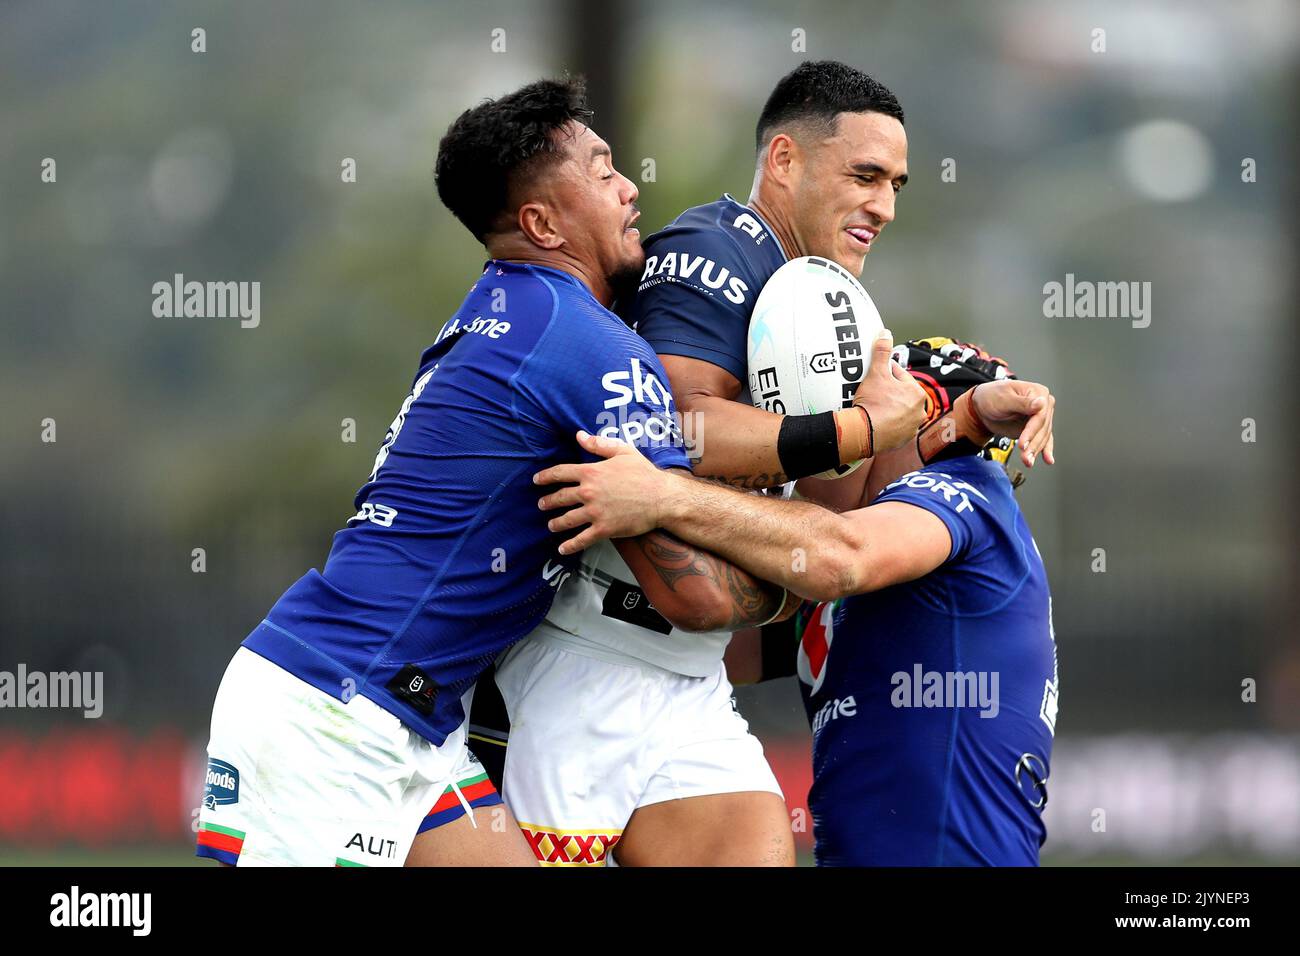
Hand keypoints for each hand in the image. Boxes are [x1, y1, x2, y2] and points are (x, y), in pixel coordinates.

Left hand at [533, 430, 673, 553]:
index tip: (537, 480)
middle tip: (542, 504)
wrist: (661, 497)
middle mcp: (589, 492)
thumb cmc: (644, 473)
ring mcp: (595, 512)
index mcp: (591, 472)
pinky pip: (582, 539)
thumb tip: (579, 435)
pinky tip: (562, 548)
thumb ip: (599, 444)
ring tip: (551, 525)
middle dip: (547, 502)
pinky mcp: (604, 529)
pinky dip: (570, 545)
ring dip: (556, 523)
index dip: (545, 477)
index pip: (560, 473)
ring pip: (567, 519)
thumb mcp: (623, 451)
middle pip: (560, 497)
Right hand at [852, 329, 928, 454]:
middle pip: (900, 394)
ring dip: (889, 408)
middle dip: (888, 391)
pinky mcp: (902, 440)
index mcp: (916, 393)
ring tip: (874, 406)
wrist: (864, 432)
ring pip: (899, 411)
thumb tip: (885, 334)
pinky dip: (888, 424)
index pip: (900, 376)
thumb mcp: (876, 372)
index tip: (875, 375)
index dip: (885, 373)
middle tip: (872, 391)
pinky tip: (876, 420)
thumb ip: (882, 352)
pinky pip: (895, 427)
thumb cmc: (873, 403)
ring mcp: (911, 427)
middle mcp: (919, 411)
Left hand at [969, 379, 1055, 466]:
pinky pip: (1043, 440)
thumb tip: (1041, 403)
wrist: (982, 406)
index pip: (1040, 415)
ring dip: (1035, 451)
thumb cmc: (991, 397)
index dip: (1032, 431)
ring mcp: (1040, 417)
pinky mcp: (1035, 428)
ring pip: (1043, 437)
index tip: (1023, 443)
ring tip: (1028, 462)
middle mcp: (1043, 405)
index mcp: (1038, 393)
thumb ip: (1022, 402)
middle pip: (1042, 429)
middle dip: (1033, 445)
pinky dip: (1045, 450)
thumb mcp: (1004, 398)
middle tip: (1025, 457)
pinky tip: (1048, 460)